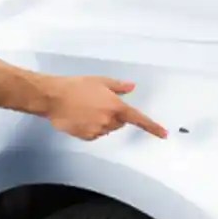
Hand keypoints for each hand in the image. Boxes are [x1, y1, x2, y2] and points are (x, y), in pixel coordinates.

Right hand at [40, 76, 167, 139]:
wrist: (54, 97)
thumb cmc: (77, 86)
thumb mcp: (100, 81)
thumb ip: (118, 86)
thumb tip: (132, 87)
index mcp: (116, 106)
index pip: (138, 119)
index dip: (152, 127)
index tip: (164, 134)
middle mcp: (109, 121)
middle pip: (119, 123)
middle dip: (114, 115)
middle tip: (99, 103)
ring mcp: (98, 130)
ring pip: (107, 128)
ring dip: (102, 121)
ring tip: (86, 109)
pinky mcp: (87, 137)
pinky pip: (95, 134)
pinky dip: (91, 127)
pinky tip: (80, 117)